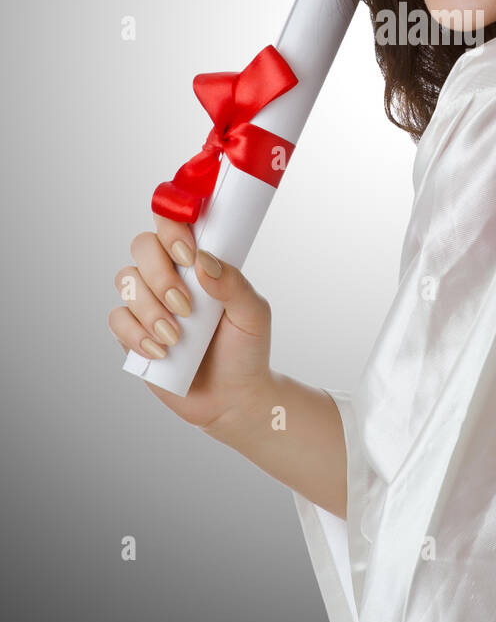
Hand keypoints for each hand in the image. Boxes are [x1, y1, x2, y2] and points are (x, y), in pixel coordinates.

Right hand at [109, 213, 272, 434]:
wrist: (233, 398)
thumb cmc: (247, 349)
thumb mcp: (253, 314)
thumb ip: (234, 284)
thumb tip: (203, 261)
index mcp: (198, 260)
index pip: (174, 223)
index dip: (172, 226)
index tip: (188, 252)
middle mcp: (169, 274)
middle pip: (142, 246)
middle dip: (160, 274)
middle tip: (186, 306)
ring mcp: (147, 302)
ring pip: (126, 280)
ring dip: (150, 308)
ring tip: (176, 338)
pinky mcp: (132, 332)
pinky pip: (116, 318)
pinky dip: (135, 333)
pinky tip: (160, 352)